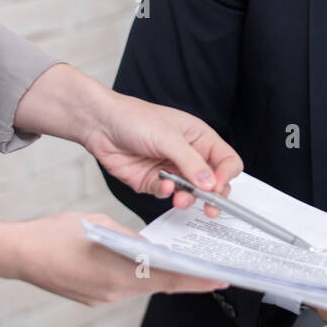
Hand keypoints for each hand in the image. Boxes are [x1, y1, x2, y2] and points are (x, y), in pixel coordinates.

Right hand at [9, 210, 229, 305]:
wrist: (18, 254)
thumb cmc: (54, 234)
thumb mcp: (101, 224)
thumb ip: (130, 238)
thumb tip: (151, 247)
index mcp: (117, 272)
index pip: (168, 277)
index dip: (197, 279)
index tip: (219, 278)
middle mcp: (113, 291)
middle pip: (160, 286)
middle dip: (189, 280)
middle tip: (216, 275)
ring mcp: (103, 298)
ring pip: (144, 288)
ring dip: (166, 278)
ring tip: (190, 269)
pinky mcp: (94, 298)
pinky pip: (127, 289)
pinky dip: (143, 278)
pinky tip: (151, 268)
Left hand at [83, 90, 242, 215]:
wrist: (100, 125)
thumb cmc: (134, 118)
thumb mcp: (168, 137)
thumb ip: (191, 162)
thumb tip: (210, 183)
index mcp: (200, 139)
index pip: (226, 161)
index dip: (226, 175)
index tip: (217, 186)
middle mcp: (189, 156)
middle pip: (212, 181)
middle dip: (213, 195)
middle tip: (211, 207)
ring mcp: (172, 170)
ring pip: (190, 193)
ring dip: (188, 198)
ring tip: (181, 199)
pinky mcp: (153, 182)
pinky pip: (166, 195)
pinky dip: (166, 194)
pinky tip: (162, 186)